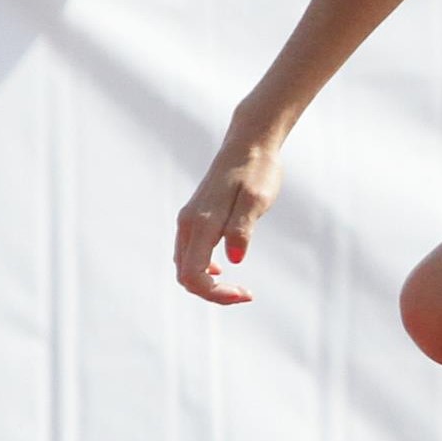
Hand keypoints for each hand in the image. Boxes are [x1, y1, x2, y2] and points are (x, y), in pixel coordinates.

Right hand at [174, 131, 284, 305]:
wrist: (248, 146)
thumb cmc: (256, 171)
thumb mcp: (256, 200)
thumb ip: (242, 228)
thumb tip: (234, 260)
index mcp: (201, 223)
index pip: (194, 274)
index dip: (215, 293)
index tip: (245, 294)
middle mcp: (187, 225)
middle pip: (186, 276)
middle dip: (213, 293)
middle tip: (245, 294)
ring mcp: (188, 221)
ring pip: (186, 267)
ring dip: (208, 284)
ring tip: (239, 288)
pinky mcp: (195, 219)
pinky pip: (189, 254)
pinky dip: (202, 270)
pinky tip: (221, 269)